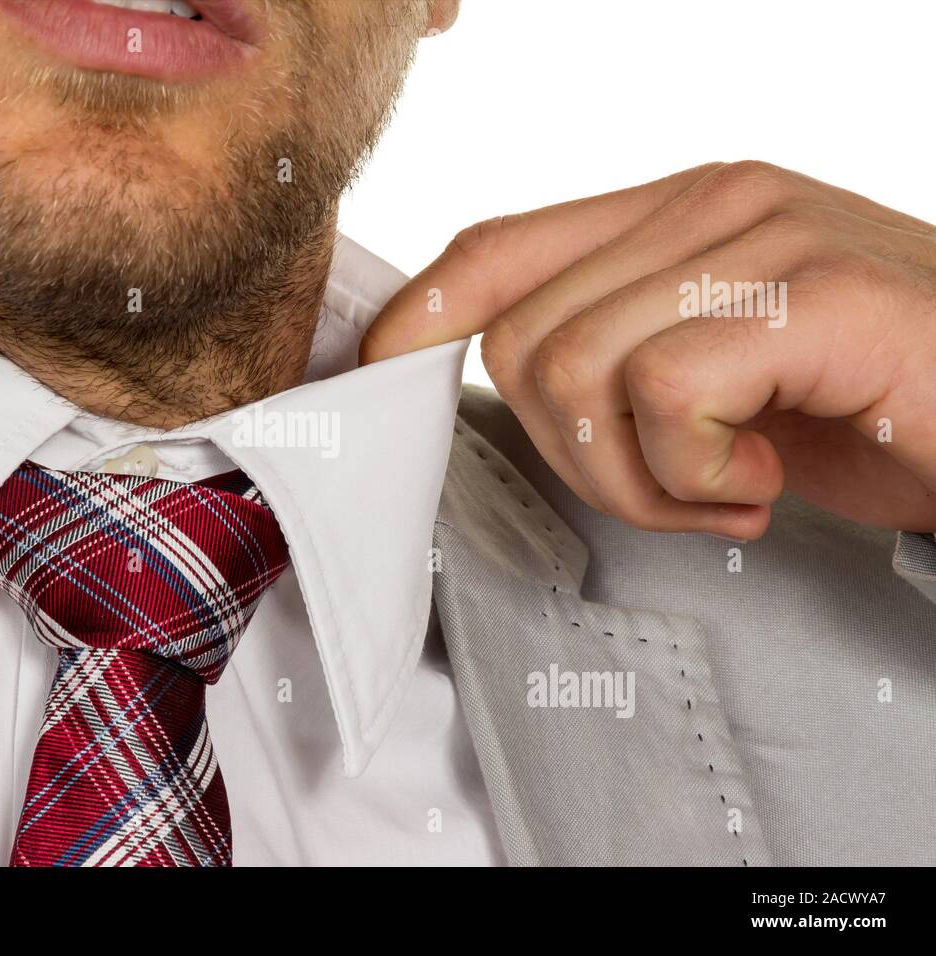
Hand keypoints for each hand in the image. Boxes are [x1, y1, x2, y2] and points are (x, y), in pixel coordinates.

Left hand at [361, 162, 935, 538]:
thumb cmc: (874, 404)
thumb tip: (499, 376)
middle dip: (574, 452)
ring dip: (639, 477)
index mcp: (678, 215)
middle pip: (522, 335)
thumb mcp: (721, 377)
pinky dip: (696, 471)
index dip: (423, 312)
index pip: (502, 243)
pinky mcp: (818, 297)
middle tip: (673, 486)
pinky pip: (666, 393)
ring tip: (725, 485)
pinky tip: (762, 477)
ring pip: (578, 368)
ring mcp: (767, 239)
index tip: (381, 371)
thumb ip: (621, 352)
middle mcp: (712, 204)